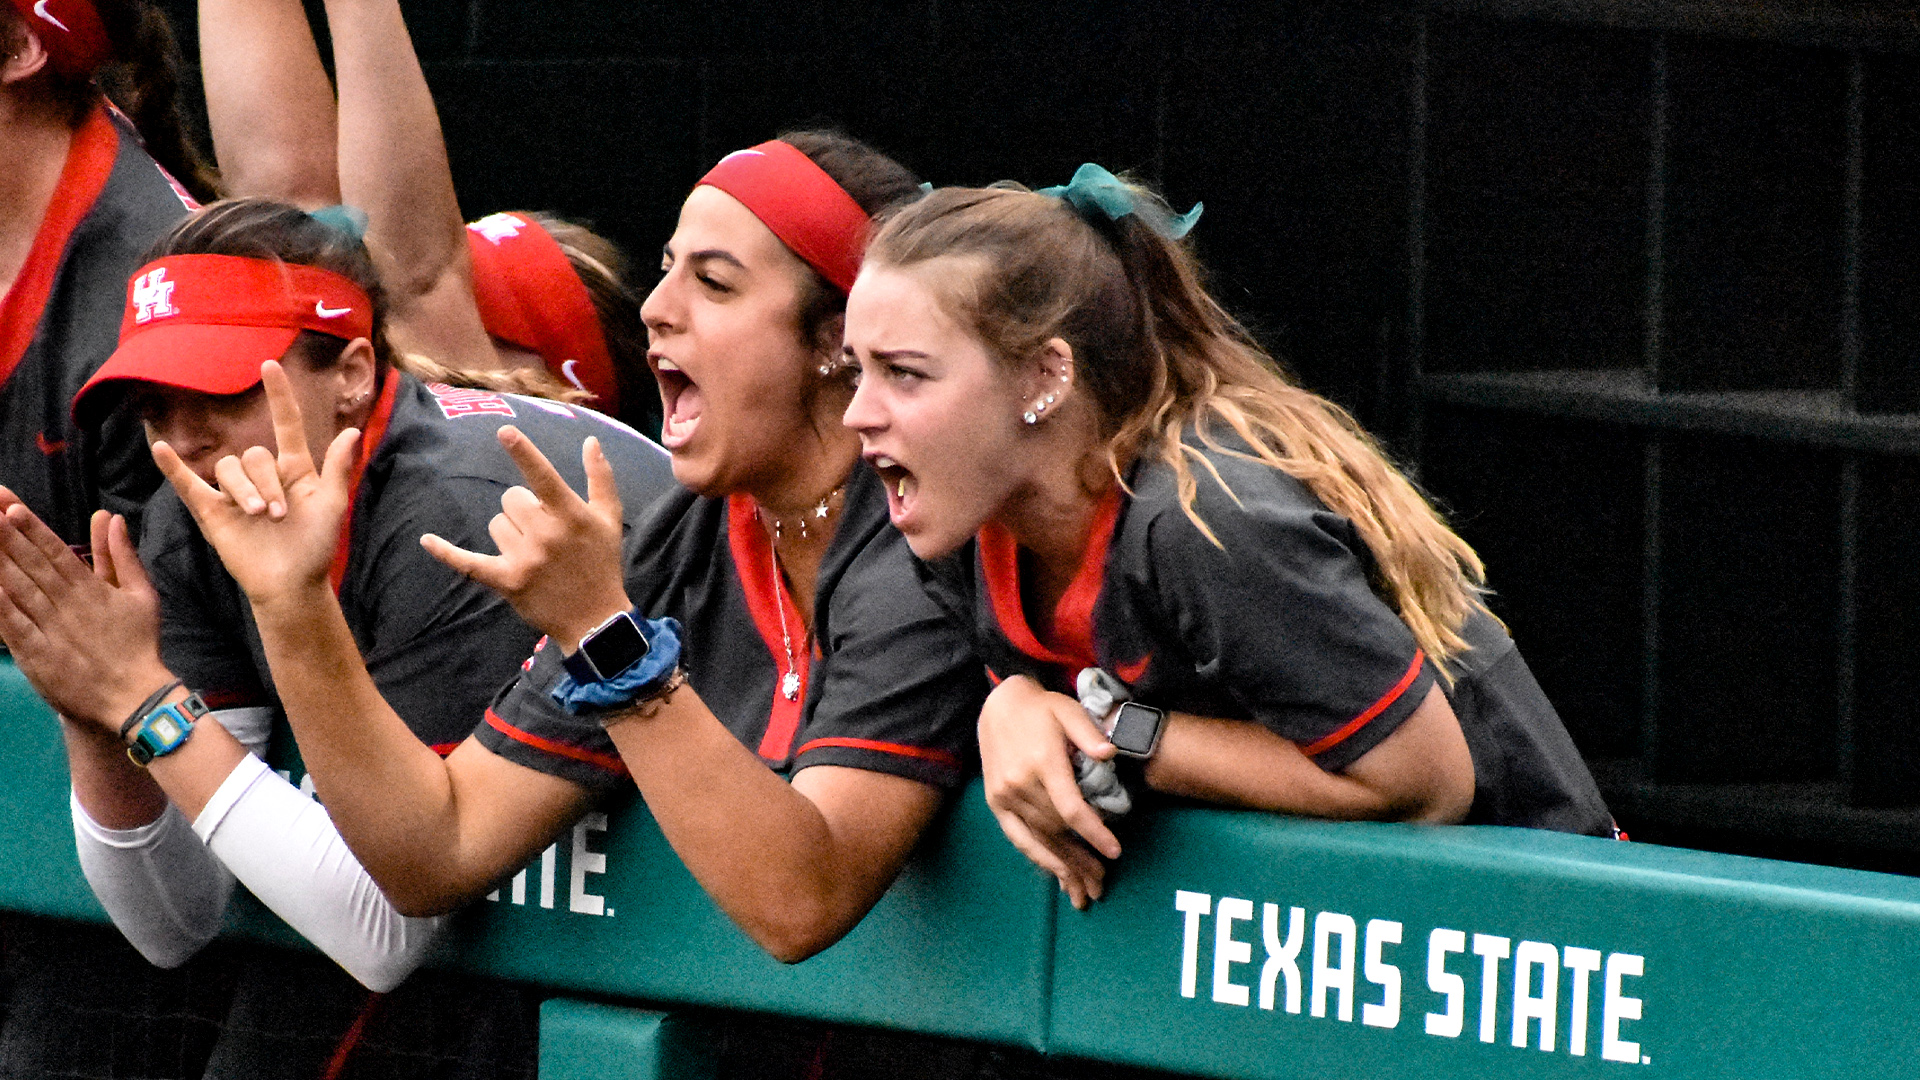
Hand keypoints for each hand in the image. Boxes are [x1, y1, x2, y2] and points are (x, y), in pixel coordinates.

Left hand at [0, 499, 170, 731]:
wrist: (133, 696)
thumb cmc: (138, 644)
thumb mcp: (141, 595)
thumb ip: (123, 556)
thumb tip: (111, 518)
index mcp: (90, 588)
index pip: (55, 550)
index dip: (31, 527)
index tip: (9, 505)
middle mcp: (66, 603)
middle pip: (28, 563)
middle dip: (4, 534)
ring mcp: (48, 628)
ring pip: (15, 587)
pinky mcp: (35, 653)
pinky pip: (10, 624)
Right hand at [151, 360, 359, 608]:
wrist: (291, 584)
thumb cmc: (316, 546)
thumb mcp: (332, 504)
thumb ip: (337, 467)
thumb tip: (350, 430)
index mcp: (294, 470)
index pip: (285, 425)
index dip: (279, 396)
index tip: (269, 365)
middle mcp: (262, 477)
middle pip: (254, 455)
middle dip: (266, 482)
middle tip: (279, 513)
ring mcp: (234, 493)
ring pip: (229, 468)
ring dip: (243, 489)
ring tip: (258, 515)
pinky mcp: (212, 512)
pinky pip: (188, 483)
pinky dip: (172, 467)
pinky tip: (160, 448)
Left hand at [420, 430, 630, 650]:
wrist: (596, 618)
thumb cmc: (602, 563)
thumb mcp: (609, 519)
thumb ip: (600, 478)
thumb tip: (590, 441)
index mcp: (571, 515)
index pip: (543, 477)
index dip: (524, 453)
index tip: (504, 432)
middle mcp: (546, 534)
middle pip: (511, 499)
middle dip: (523, 509)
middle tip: (544, 531)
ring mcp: (525, 559)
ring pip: (496, 524)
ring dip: (510, 532)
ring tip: (533, 552)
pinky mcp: (507, 581)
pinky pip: (469, 562)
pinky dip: (447, 552)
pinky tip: (427, 540)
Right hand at [978, 675, 1122, 909]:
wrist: (999, 706)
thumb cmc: (1042, 708)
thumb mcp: (1068, 710)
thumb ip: (1089, 732)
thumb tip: (1110, 754)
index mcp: (1042, 762)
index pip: (1071, 808)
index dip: (1094, 833)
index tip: (1114, 852)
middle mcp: (1019, 783)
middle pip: (1057, 830)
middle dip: (1082, 857)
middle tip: (1104, 879)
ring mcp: (1004, 795)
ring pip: (1039, 838)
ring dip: (1063, 865)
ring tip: (1084, 888)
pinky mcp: (995, 802)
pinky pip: (1018, 837)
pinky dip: (1038, 856)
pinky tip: (1055, 873)